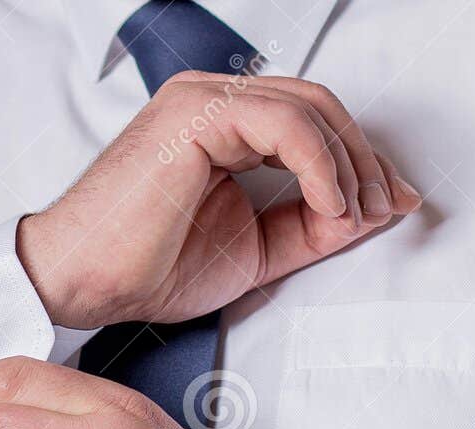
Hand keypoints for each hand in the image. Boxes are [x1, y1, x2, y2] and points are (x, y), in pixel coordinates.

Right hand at [17, 72, 421, 329]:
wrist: (84, 282)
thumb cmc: (148, 269)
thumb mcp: (257, 251)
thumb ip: (310, 227)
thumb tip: (371, 210)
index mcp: (223, 125)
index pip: (312, 122)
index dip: (360, 161)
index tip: (390, 205)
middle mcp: (213, 101)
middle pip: (320, 106)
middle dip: (365, 160)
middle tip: (384, 208)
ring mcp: (202, 100)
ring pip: (310, 108)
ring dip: (348, 164)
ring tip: (354, 214)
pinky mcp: (195, 113)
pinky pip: (286, 124)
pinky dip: (320, 165)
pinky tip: (327, 205)